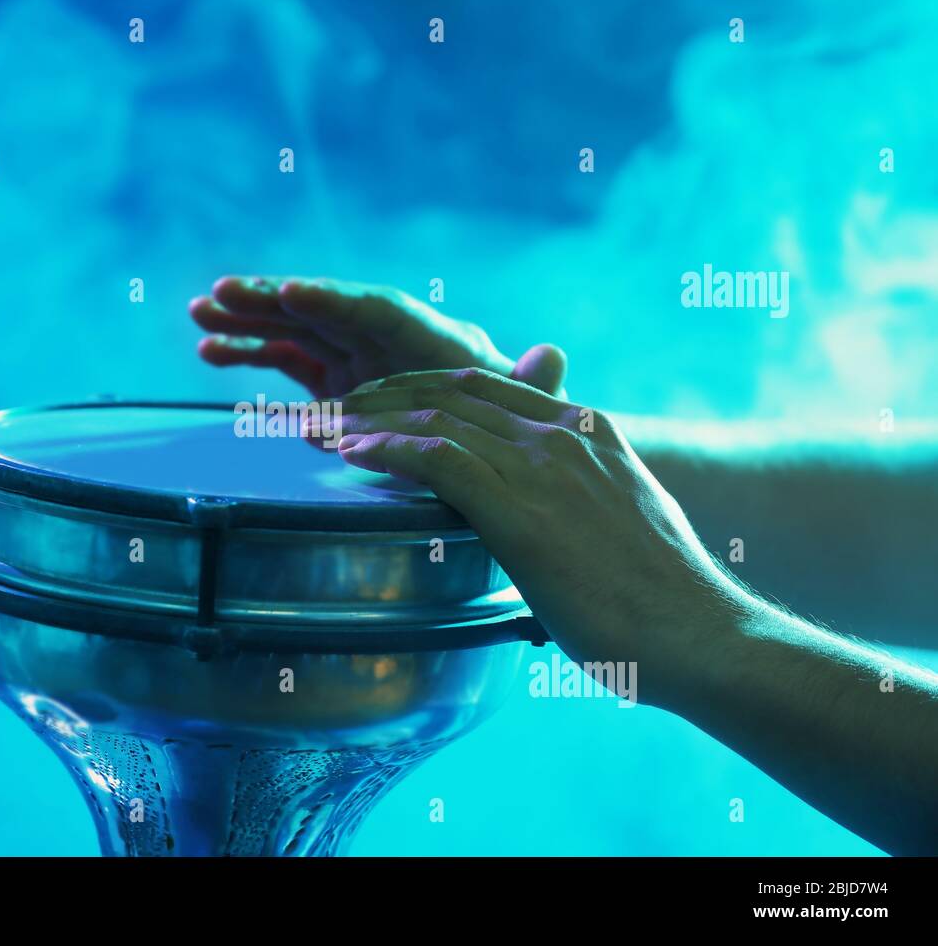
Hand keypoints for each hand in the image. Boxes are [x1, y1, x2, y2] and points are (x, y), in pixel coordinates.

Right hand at [189, 276, 566, 397]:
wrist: (503, 434)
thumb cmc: (517, 417)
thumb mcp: (532, 406)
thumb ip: (536, 382)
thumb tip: (555, 354)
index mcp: (433, 339)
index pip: (382, 312)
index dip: (338, 301)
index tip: (295, 292)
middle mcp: (388, 341)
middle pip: (327, 312)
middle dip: (276, 301)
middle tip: (224, 292)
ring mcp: (357, 360)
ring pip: (296, 331)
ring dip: (249, 321)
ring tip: (199, 314)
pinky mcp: (337, 383)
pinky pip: (288, 362)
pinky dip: (251, 356)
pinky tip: (209, 353)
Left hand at [312, 367, 753, 704]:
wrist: (698, 632)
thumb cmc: (659, 595)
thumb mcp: (618, 518)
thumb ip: (575, 494)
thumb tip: (544, 512)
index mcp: (587, 428)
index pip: (484, 384)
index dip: (420, 386)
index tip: (378, 399)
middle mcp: (563, 432)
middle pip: (448, 391)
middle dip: (381, 394)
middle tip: (331, 408)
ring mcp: (543, 464)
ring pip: (434, 417)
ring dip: (367, 418)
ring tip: (318, 427)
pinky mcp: (522, 506)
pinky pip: (436, 458)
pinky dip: (384, 449)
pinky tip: (348, 454)